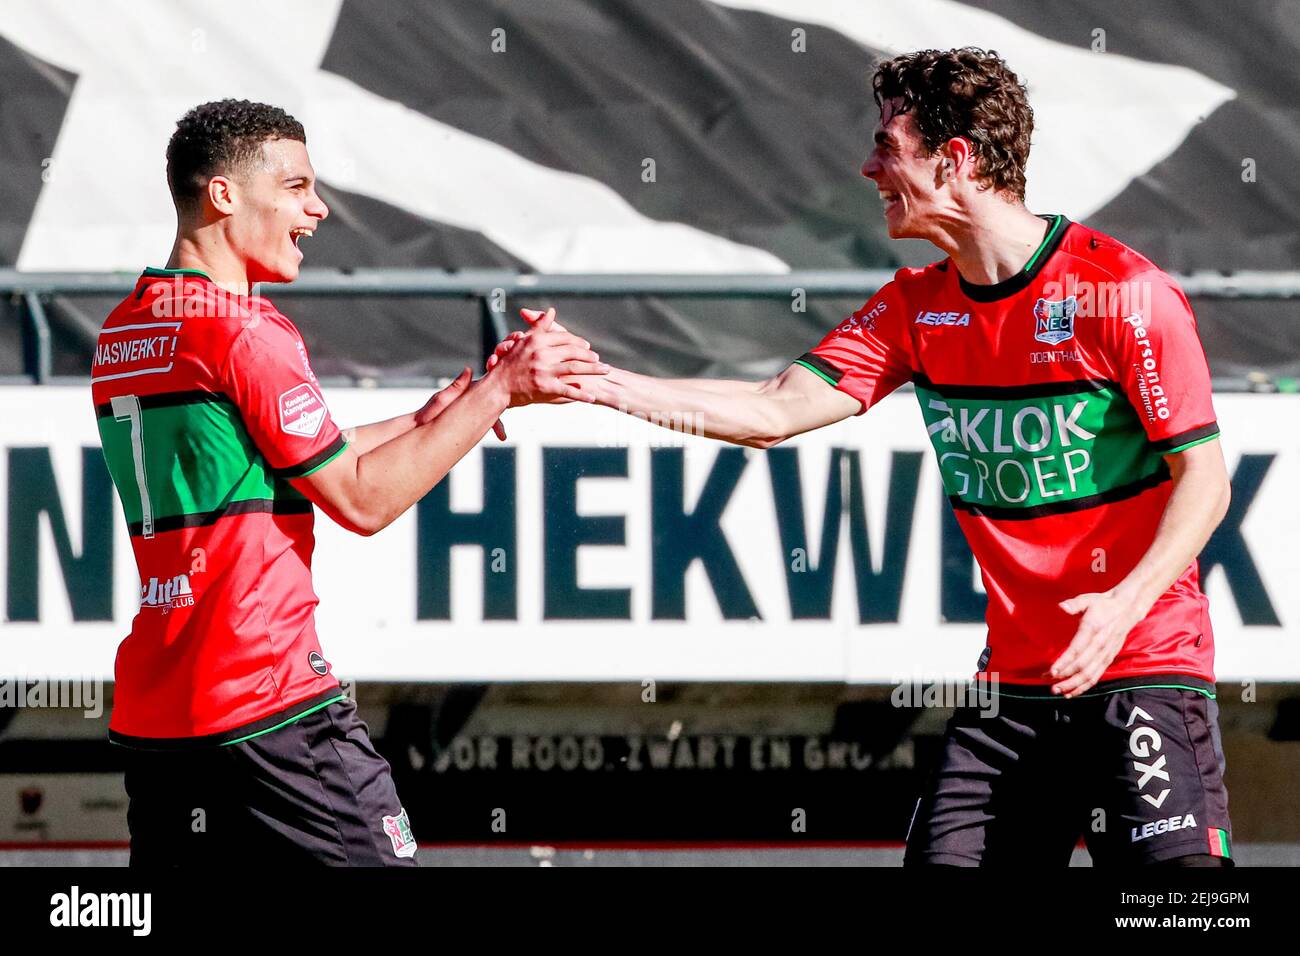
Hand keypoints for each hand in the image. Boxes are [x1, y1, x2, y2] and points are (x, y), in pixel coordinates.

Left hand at [415, 366, 507, 440]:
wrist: (417, 428)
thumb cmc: (427, 414)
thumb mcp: (442, 399)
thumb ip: (457, 387)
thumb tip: (469, 370)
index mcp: (464, 390)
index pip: (487, 388)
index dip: (499, 394)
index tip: (508, 403)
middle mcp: (467, 397)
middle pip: (490, 399)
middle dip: (500, 410)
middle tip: (504, 430)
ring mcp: (466, 407)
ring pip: (487, 410)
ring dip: (495, 420)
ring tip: (501, 435)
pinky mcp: (465, 416)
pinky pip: (480, 418)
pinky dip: (488, 425)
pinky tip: (491, 435)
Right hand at [488, 308, 608, 405]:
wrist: (498, 387)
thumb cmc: (510, 364)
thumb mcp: (524, 341)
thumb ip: (539, 325)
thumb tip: (552, 310)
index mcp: (538, 340)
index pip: (565, 338)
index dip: (578, 342)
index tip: (588, 347)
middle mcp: (542, 354)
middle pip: (573, 352)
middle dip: (589, 356)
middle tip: (600, 360)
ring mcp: (544, 371)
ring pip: (575, 368)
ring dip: (593, 370)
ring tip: (604, 371)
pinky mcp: (545, 387)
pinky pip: (568, 391)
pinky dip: (581, 394)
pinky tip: (592, 397)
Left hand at [1049, 589, 1148, 696]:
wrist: (1127, 609)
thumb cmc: (1103, 604)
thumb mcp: (1088, 599)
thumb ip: (1075, 604)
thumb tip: (1062, 606)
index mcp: (1093, 630)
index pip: (1077, 649)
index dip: (1065, 662)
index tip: (1052, 670)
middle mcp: (1100, 645)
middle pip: (1082, 666)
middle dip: (1065, 677)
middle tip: (1049, 684)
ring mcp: (1105, 654)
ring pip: (1090, 675)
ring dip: (1074, 685)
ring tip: (1058, 691)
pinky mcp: (1108, 659)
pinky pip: (1097, 676)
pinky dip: (1085, 686)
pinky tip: (1072, 692)